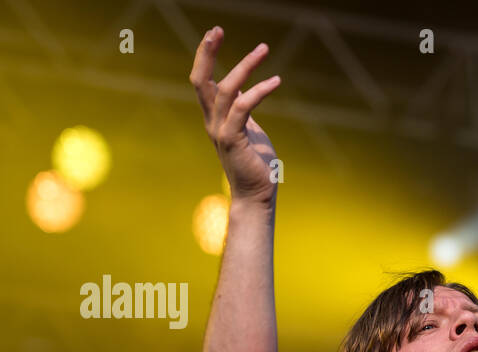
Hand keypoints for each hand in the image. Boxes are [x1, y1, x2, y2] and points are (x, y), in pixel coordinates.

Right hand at [190, 26, 280, 206]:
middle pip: (201, 80)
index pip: (203, 81)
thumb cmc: (256, 165)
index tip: (215, 34)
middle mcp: (213, 122)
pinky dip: (260, 91)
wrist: (257, 196)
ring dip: (245, 66)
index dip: (206, 56)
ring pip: (225, 89)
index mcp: (215, 118)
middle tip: (217, 29)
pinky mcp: (233, 140)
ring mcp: (221, 131)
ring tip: (263, 49)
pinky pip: (244, 108)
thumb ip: (245, 112)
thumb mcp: (251, 131)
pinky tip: (276, 81)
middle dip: (207, 53)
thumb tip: (247, 94)